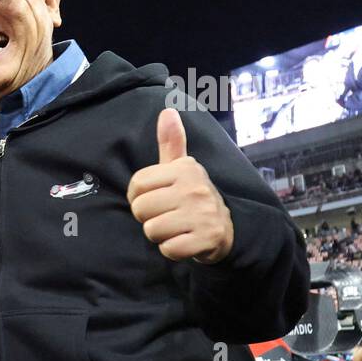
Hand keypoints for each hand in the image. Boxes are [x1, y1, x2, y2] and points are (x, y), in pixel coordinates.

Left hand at [127, 109, 234, 263]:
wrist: (224, 228)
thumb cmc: (191, 196)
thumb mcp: (181, 168)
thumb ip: (171, 142)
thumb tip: (167, 111)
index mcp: (185, 168)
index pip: (136, 185)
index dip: (138, 196)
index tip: (155, 198)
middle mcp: (195, 188)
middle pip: (140, 209)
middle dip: (148, 218)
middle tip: (166, 215)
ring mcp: (202, 214)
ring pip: (152, 230)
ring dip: (159, 235)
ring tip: (175, 227)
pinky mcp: (206, 239)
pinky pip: (168, 249)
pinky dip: (171, 249)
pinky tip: (183, 240)